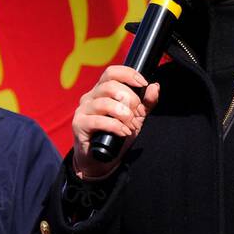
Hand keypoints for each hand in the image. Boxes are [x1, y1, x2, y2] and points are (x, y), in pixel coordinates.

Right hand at [72, 65, 160, 179]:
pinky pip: (98, 120)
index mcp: (102, 91)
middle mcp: (90, 97)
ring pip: (105, 103)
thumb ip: (146, 103)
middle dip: (130, 100)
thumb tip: (154, 87)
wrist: (100, 160)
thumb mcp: (136, 118)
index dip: (128, 74)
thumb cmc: (116, 135)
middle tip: (137, 114)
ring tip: (131, 126)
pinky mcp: (79, 124)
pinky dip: (115, 126)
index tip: (143, 84)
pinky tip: (123, 132)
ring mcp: (83, 110)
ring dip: (124, 115)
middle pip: (110, 86)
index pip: (112, 72)